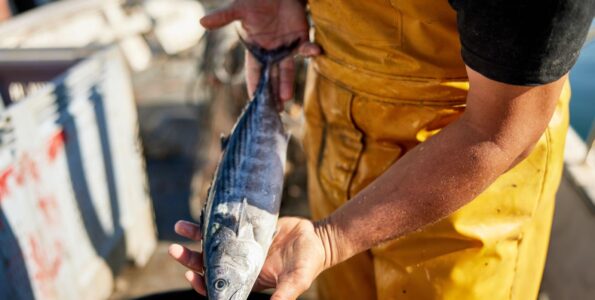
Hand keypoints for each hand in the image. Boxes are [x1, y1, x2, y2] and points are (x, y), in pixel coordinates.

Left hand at [169, 217, 328, 299]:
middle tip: (174, 251)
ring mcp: (241, 247)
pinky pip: (223, 226)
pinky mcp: (245, 229)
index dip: (201, 285)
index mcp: (248, 280)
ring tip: (178, 229)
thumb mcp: (296, 281)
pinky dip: (209, 222)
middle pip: (208, 266)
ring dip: (193, 239)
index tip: (190, 277)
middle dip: (189, 260)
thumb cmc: (308, 263)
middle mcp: (240, 264)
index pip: (217, 287)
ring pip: (211, 245)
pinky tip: (197, 215)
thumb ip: (283, 295)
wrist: (317, 238)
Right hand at [200, 0, 320, 101]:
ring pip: (287, 70)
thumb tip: (202, 22)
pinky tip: (314, 52)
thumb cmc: (256, 0)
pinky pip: (306, 48)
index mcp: (256, 49)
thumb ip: (224, 17)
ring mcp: (287, 48)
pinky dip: (310, 50)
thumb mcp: (239, 9)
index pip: (254, 72)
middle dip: (272, 93)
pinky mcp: (301, 39)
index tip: (255, 102)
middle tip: (274, 110)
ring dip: (287, 84)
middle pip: (271, 77)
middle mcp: (272, 53)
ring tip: (286, 99)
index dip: (255, 86)